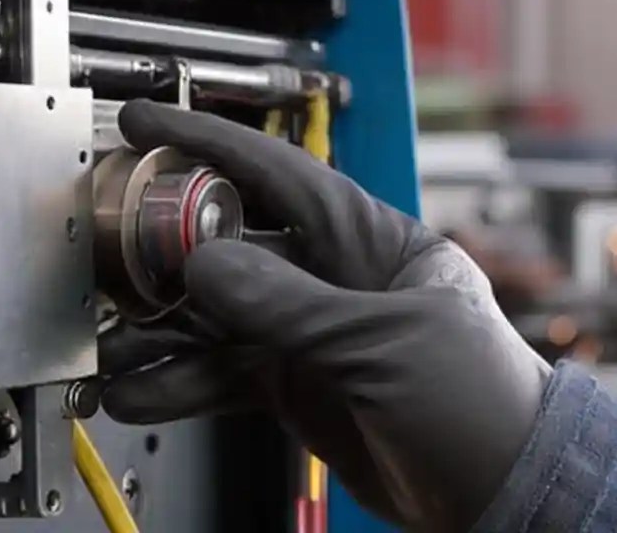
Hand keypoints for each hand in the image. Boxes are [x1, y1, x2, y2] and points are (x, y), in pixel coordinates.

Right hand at [99, 100, 551, 531]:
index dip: (210, 145)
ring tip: (111, 343)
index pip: (278, 174)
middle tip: (112, 254)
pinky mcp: (297, 386)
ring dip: (161, 331)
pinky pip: (223, 374)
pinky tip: (139, 390)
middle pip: (232, 244)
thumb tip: (208, 266)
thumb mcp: (383, 342)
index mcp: (370, 239)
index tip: (151, 125)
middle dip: (167, 250)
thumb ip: (290, 305)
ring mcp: (312, 333)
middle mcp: (334, 277)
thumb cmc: (484, 402)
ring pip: (217, 317)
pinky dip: (179, 383)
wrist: (504, 492)